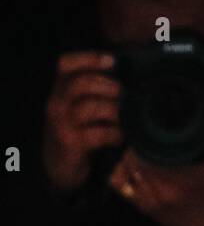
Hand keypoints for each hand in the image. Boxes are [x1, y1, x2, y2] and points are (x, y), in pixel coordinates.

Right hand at [42, 51, 122, 193]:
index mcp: (58, 90)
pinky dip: (114, 134)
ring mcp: (62, 124)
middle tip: (124, 93)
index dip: (88, 58)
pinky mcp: (71, 143)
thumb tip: (126, 80)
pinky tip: (120, 136)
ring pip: (90, 108)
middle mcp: (56, 104)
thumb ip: (91, 93)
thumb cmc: (76, 132)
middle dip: (107, 86)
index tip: (112, 61)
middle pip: (80, 83)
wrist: (59, 166)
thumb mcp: (76, 108)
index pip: (65, 65)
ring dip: (114, 110)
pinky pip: (98, 134)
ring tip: (125, 116)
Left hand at [107, 126, 203, 225]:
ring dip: (127, 160)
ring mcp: (149, 203)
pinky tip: (135, 167)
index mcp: (177, 182)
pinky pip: (121, 187)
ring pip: (123, 173)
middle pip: (129, 161)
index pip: (141, 154)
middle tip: (143, 137)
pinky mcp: (145, 209)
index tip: (148, 131)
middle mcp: (159, 194)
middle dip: (133, 147)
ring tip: (139, 151)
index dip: (140, 139)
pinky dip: (123, 174)